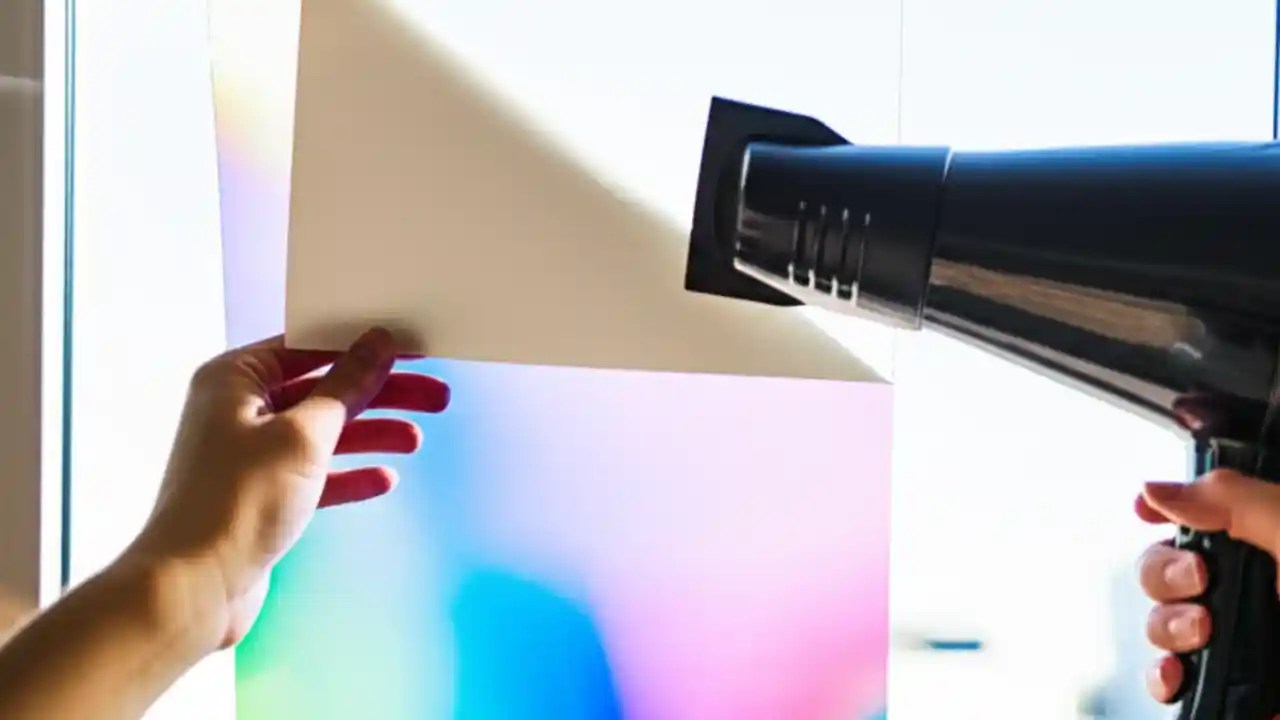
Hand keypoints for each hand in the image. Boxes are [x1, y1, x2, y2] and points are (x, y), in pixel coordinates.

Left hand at [126, 328, 449, 652]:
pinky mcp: (261, 496)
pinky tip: (384, 478)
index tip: (411, 349)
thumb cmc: (239, 499)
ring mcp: (249, 455)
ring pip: (324, 432)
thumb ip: (347, 387)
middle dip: (380, 394)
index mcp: (234, 378)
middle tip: (436, 396)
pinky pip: (315, 473)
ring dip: (371, 434)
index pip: (309, 347)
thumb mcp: (304, 434)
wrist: (193, 587)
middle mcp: (238, 409)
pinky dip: (349, 474)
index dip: (363, 347)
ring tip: (416, 439)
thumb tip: (378, 343)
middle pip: (323, 390)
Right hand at [1135, 469, 1279, 703]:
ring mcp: (1243, 642)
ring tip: (1204, 633)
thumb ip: (1233, 500)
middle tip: (1202, 580)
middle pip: (1166, 568)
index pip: (1199, 516)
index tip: (1150, 512)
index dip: (1165, 511)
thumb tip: (1157, 488)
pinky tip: (1179, 675)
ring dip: (1167, 625)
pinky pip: (1174, 681)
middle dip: (1165, 572)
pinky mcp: (1236, 690)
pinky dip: (1164, 678)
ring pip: (1163, 624)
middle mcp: (1253, 589)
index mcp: (1270, 545)